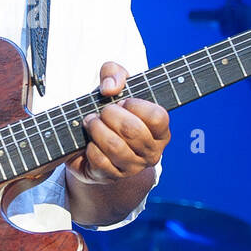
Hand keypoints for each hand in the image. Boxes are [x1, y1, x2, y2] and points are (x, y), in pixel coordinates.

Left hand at [66, 61, 169, 183]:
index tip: (123, 101)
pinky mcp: (111, 177)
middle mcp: (151, 152)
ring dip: (96, 129)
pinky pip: (99, 161)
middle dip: (110, 114)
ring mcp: (132, 168)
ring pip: (115, 146)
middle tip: (102, 111)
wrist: (90, 138)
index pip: (158, 117)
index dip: (136, 105)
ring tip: (91, 122)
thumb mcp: (114, 84)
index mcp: (160, 131)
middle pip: (133, 130)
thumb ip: (114, 73)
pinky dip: (90, 147)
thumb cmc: (110, 109)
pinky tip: (90, 142)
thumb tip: (110, 88)